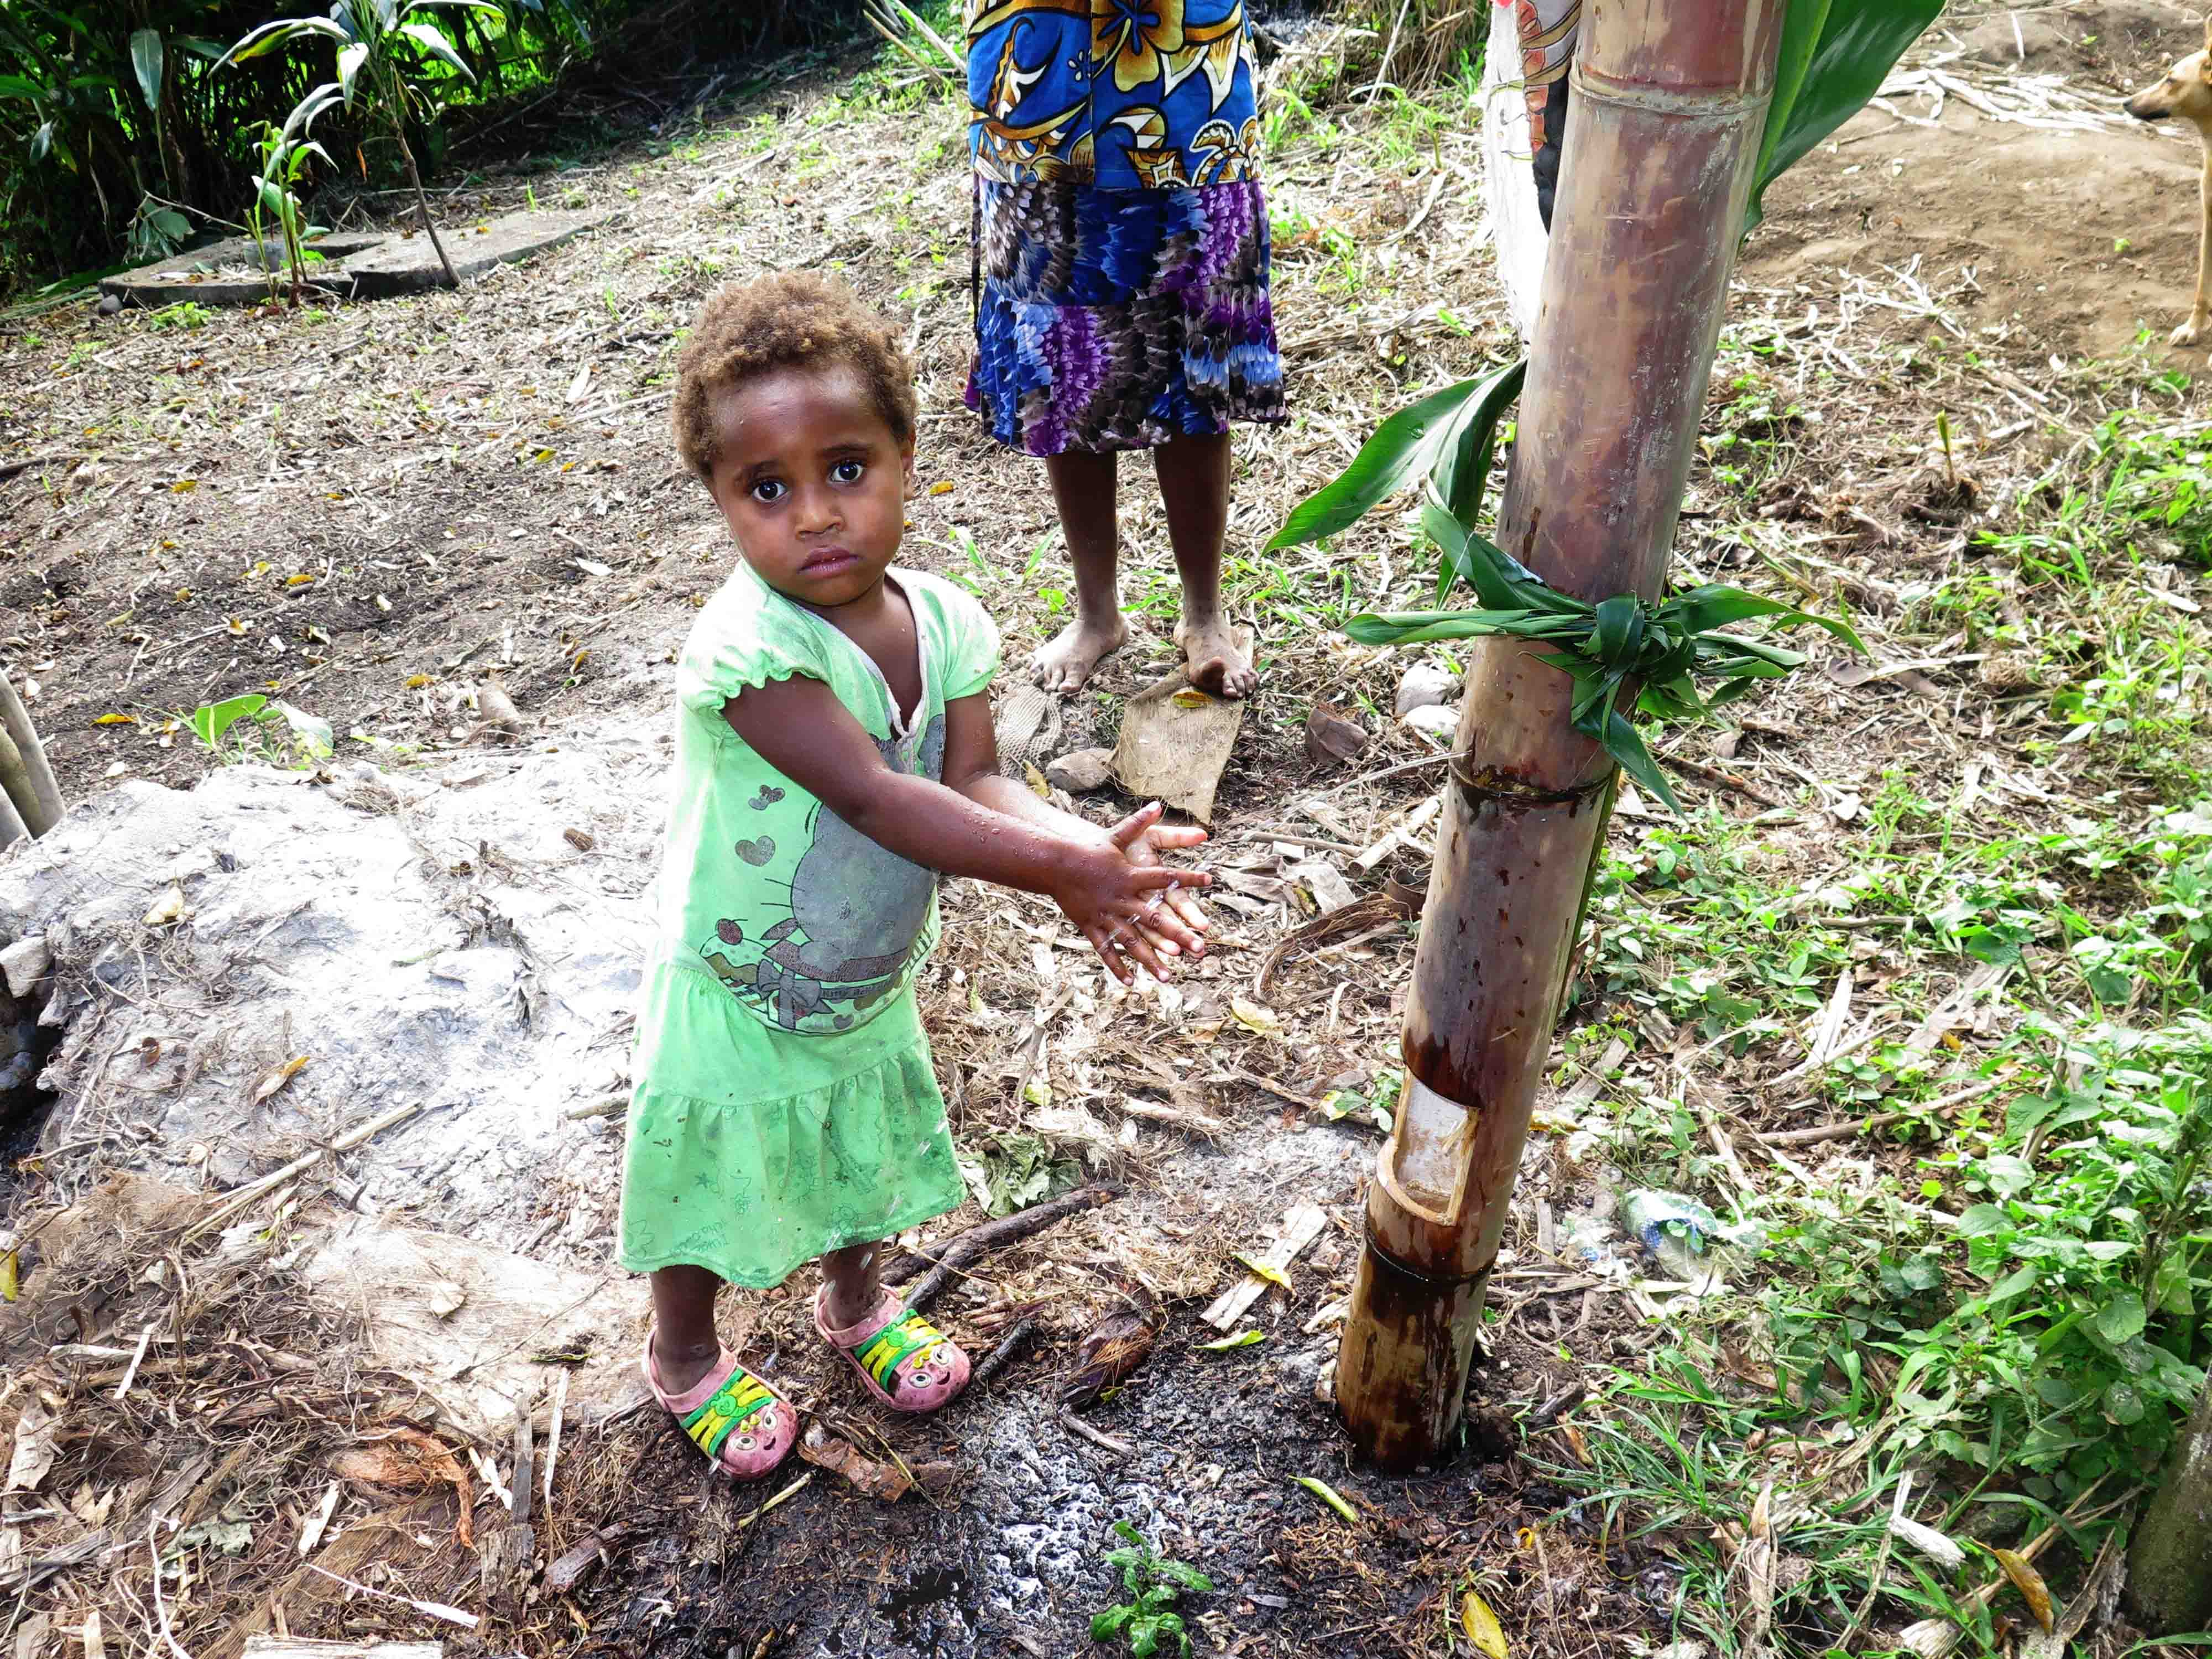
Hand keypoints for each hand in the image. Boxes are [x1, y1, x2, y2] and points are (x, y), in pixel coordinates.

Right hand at [1051, 802, 1211, 983]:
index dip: (1188, 878)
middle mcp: (1122, 898)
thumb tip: (1159, 804)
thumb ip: (1139, 823)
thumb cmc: (1087, 849)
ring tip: (1169, 977)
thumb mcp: (1115, 835)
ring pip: (1132, 942)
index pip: (1166, 877)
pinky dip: (1117, 966)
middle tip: (1200, 949)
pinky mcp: (1091, 926)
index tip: (1210, 880)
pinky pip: (1106, 950)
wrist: (1053, 863)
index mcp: (1131, 875)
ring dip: (1151, 959)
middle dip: (1179, 935)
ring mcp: (1106, 915)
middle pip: (1155, 918)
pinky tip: (1130, 983)